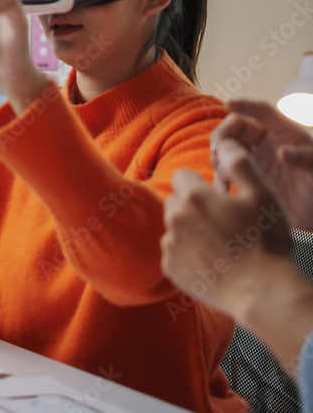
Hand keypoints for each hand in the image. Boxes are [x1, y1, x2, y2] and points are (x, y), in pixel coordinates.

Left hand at [161, 138, 292, 319]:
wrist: (263, 292)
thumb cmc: (265, 242)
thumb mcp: (262, 195)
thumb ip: (240, 165)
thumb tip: (225, 144)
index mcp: (193, 196)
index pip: (182, 176)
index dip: (201, 184)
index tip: (218, 198)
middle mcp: (175, 218)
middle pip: (176, 201)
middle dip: (193, 207)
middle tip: (222, 223)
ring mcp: (170, 245)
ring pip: (174, 227)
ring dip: (190, 231)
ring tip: (219, 245)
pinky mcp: (170, 268)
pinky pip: (174, 253)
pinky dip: (187, 255)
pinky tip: (212, 263)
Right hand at [212, 99, 312, 229]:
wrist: (311, 219)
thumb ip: (306, 158)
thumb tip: (282, 152)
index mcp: (286, 134)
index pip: (262, 111)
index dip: (245, 105)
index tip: (227, 104)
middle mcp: (268, 142)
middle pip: (236, 128)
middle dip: (222, 136)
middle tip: (217, 154)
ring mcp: (255, 159)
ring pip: (226, 148)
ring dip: (218, 158)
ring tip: (223, 176)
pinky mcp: (245, 177)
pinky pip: (225, 170)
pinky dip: (219, 176)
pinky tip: (223, 189)